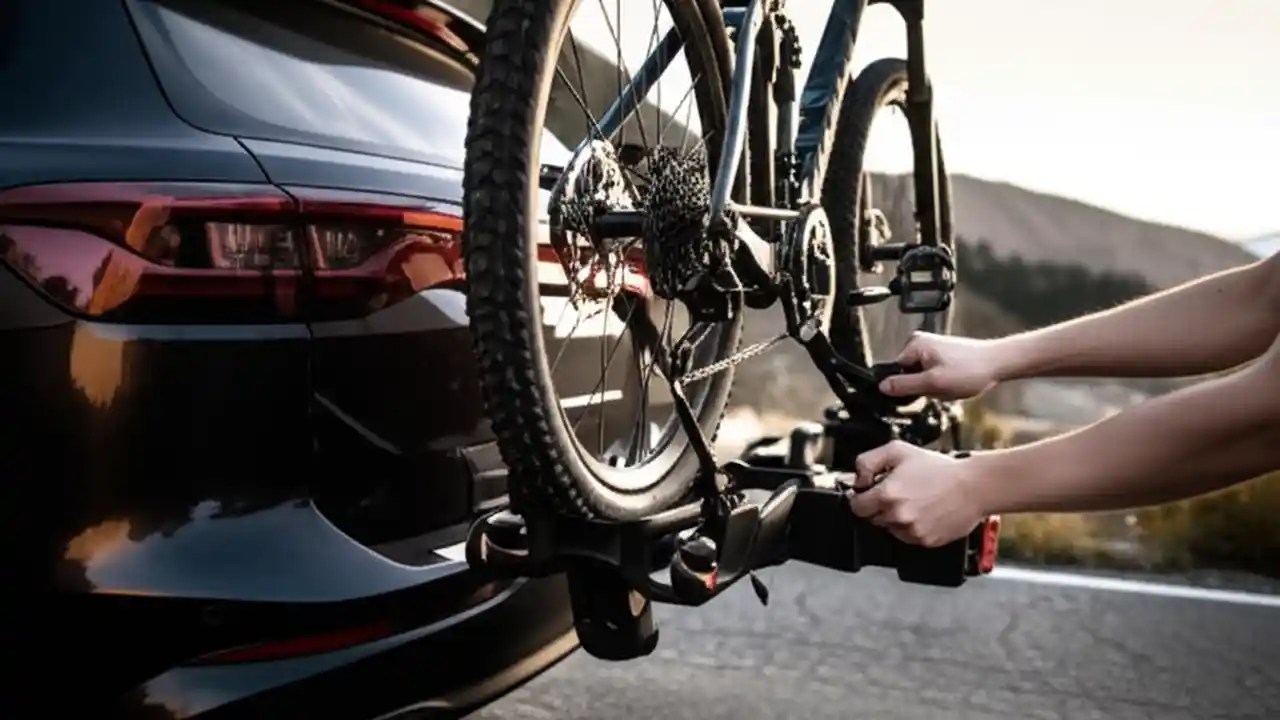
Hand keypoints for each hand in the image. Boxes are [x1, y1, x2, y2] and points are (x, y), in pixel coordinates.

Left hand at [846, 441, 987, 547]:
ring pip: (890, 529)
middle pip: (872, 518)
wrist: (973, 487)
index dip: (862, 498)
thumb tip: (858, 480)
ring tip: (915, 502)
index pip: (856, 507)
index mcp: (886, 495)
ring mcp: (911, 531)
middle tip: (899, 493)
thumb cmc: (939, 468)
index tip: (870, 493)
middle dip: (880, 507)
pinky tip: (925, 512)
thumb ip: (868, 462)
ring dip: (896, 518)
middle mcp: (897, 516)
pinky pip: (908, 537)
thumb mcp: (899, 450)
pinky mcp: (925, 541)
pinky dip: (912, 527)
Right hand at [878, 332, 1003, 400]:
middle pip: (909, 376)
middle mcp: (919, 342)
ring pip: (922, 378)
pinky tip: (957, 382)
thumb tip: (882, 387)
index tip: (925, 391)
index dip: (908, 387)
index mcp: (913, 345)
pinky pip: (933, 375)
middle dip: (924, 388)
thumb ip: (905, 386)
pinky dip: (943, 383)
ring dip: (935, 387)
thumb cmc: (970, 370)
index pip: (896, 372)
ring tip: (952, 385)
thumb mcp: (933, 383)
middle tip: (942, 388)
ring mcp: (931, 347)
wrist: (998, 363)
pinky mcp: (941, 354)